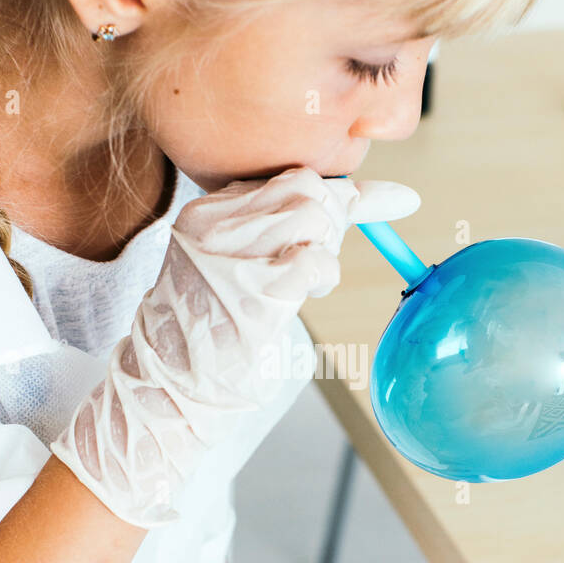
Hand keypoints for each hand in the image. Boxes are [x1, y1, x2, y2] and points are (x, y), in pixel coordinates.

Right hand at [50, 167, 419, 527]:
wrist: (167, 386)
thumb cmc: (210, 331)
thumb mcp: (239, 264)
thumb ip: (291, 227)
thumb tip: (373, 192)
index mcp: (206, 213)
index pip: (285, 175)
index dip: (340, 189)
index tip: (396, 199)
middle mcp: (213, 225)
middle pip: (304, 186)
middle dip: (332, 220)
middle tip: (318, 260)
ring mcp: (231, 256)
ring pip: (314, 216)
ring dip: (326, 252)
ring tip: (305, 284)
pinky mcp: (254, 291)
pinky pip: (317, 260)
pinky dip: (325, 278)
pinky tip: (307, 296)